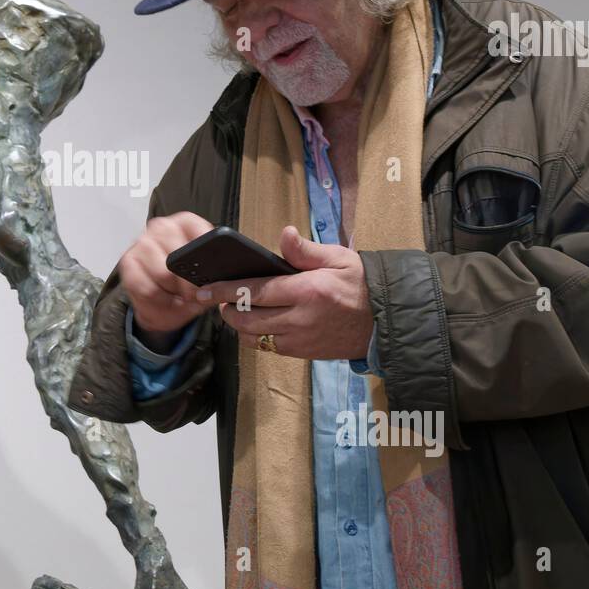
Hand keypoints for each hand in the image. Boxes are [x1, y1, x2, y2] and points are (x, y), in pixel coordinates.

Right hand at [118, 211, 214, 339]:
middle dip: (189, 283)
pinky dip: (159, 300)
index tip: (210, 275)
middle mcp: (162, 227)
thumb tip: (220, 281)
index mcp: (185, 223)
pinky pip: (146, 287)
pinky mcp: (128, 262)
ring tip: (180, 299)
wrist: (164, 301)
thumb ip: (215, 273)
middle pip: (178, 256)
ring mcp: (142, 243)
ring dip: (173, 293)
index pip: (198, 231)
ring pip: (162, 273)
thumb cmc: (187, 282)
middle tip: (195, 295)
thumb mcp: (207, 275)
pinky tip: (166, 301)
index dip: (204, 256)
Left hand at [195, 226, 372, 359]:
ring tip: (235, 311)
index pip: (254, 291)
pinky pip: (268, 348)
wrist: (384, 320)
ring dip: (239, 326)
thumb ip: (306, 250)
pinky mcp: (303, 353)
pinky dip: (256, 337)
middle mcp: (300, 319)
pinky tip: (255, 324)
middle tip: (218, 300)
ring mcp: (300, 340)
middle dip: (226, 310)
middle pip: (247, 319)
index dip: (224, 291)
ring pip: (254, 338)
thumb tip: (284, 234)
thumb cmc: (360, 284)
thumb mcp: (339, 258)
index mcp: (307, 291)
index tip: (205, 290)